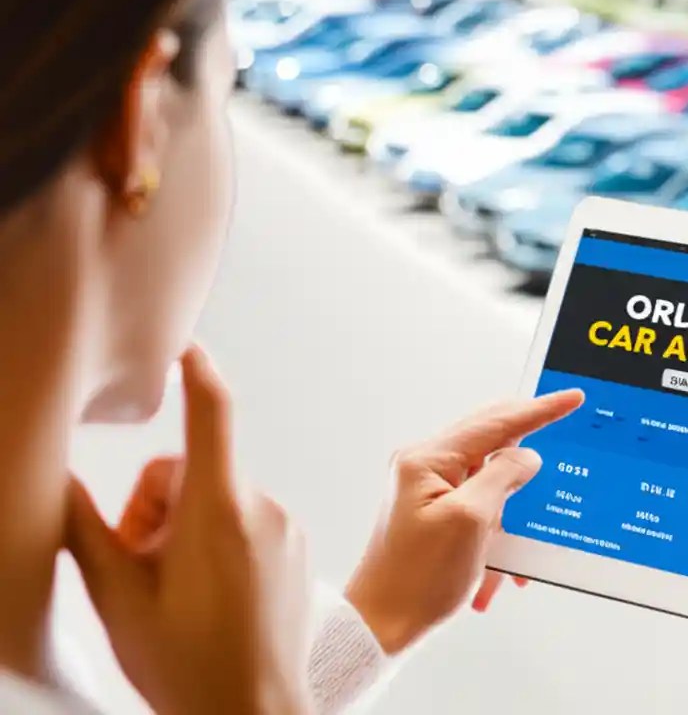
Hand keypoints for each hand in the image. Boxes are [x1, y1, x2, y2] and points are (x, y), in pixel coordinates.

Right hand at [65, 348, 312, 714]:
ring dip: (186, 529)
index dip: (197, 369)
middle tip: (142, 564)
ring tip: (175, 589)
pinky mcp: (295, 548)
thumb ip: (84, 524)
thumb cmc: (183, 660)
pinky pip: (247, 522)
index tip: (185, 344)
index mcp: (218, 508)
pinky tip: (208, 594)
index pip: (212, 413)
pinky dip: (220, 542)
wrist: (251, 710)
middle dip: (156, 506)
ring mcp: (284, 527)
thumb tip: (57, 477)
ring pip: (216, 499)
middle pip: (192, 470)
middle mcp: (261, 507)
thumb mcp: (114, 592)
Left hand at [344, 390, 583, 654]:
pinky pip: (478, 510)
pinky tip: (498, 572)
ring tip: (514, 551)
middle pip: (490, 443)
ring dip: (509, 515)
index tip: (570, 398)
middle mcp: (424, 467)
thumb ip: (502, 477)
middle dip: (525, 458)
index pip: (495, 423)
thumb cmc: (416, 580)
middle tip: (561, 436)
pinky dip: (495, 535)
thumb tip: (526, 457)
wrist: (381, 624)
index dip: (538, 411)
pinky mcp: (434, 513)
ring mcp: (428, 490)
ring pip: (488, 482)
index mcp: (427, 460)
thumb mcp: (471, 521)